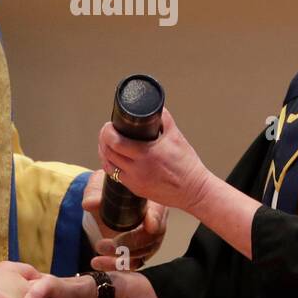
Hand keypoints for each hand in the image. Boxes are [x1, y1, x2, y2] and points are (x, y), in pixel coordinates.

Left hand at [82, 169, 168, 270]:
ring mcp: (147, 240)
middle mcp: (153, 222)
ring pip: (142, 255)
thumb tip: (90, 204)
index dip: (157, 219)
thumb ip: (95, 192)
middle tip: (103, 245)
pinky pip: (132, 263)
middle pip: (151, 239)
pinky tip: (98, 264)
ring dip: (120, 261)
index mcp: (150, 202)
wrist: (104, 198)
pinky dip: (115, 267)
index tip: (150, 225)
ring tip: (97, 259)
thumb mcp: (100, 184)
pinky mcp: (138, 252)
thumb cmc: (107, 188)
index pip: (159, 212)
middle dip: (128, 245)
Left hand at [98, 108, 212, 213]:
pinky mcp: (136, 189)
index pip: (115, 141)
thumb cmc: (187, 164)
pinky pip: (116, 177)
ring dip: (104, 153)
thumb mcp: (176, 137)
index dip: (107, 132)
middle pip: (108, 153)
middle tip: (107, 132)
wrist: (194, 190)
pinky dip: (112, 166)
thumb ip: (165, 119)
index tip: (109, 125)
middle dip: (103, 140)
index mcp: (146, 154)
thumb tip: (157, 107)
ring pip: (108, 166)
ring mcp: (135, 181)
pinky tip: (114, 160)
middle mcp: (137, 169)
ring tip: (107, 144)